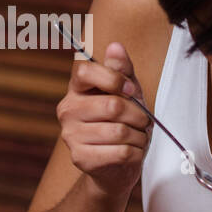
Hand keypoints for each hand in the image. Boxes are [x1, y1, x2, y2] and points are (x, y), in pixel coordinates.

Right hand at [56, 40, 151, 196]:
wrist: (115, 166)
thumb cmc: (122, 123)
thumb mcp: (127, 92)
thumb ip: (121, 69)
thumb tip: (115, 46)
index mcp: (76, 90)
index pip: (85, 71)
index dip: (112, 78)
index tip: (129, 89)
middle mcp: (67, 110)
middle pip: (112, 106)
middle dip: (138, 115)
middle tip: (143, 121)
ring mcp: (71, 136)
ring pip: (119, 131)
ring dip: (139, 136)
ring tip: (138, 137)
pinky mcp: (81, 158)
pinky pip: (120, 152)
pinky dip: (136, 152)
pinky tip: (132, 151)